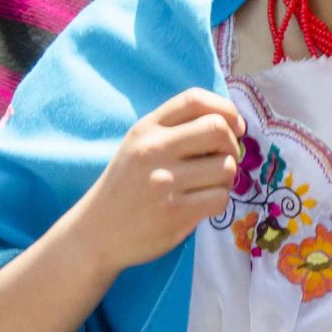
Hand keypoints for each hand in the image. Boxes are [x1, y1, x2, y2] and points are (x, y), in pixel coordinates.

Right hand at [78, 88, 244, 273]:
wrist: (96, 232)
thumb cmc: (125, 186)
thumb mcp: (138, 145)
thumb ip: (175, 129)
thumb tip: (232, 124)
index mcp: (146, 129)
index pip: (195, 99)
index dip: (225, 109)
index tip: (235, 126)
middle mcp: (155, 149)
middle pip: (218, 129)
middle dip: (232, 144)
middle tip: (224, 159)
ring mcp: (165, 181)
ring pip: (226, 166)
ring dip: (228, 176)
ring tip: (211, 184)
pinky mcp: (176, 212)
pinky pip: (220, 197)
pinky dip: (220, 200)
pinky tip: (203, 203)